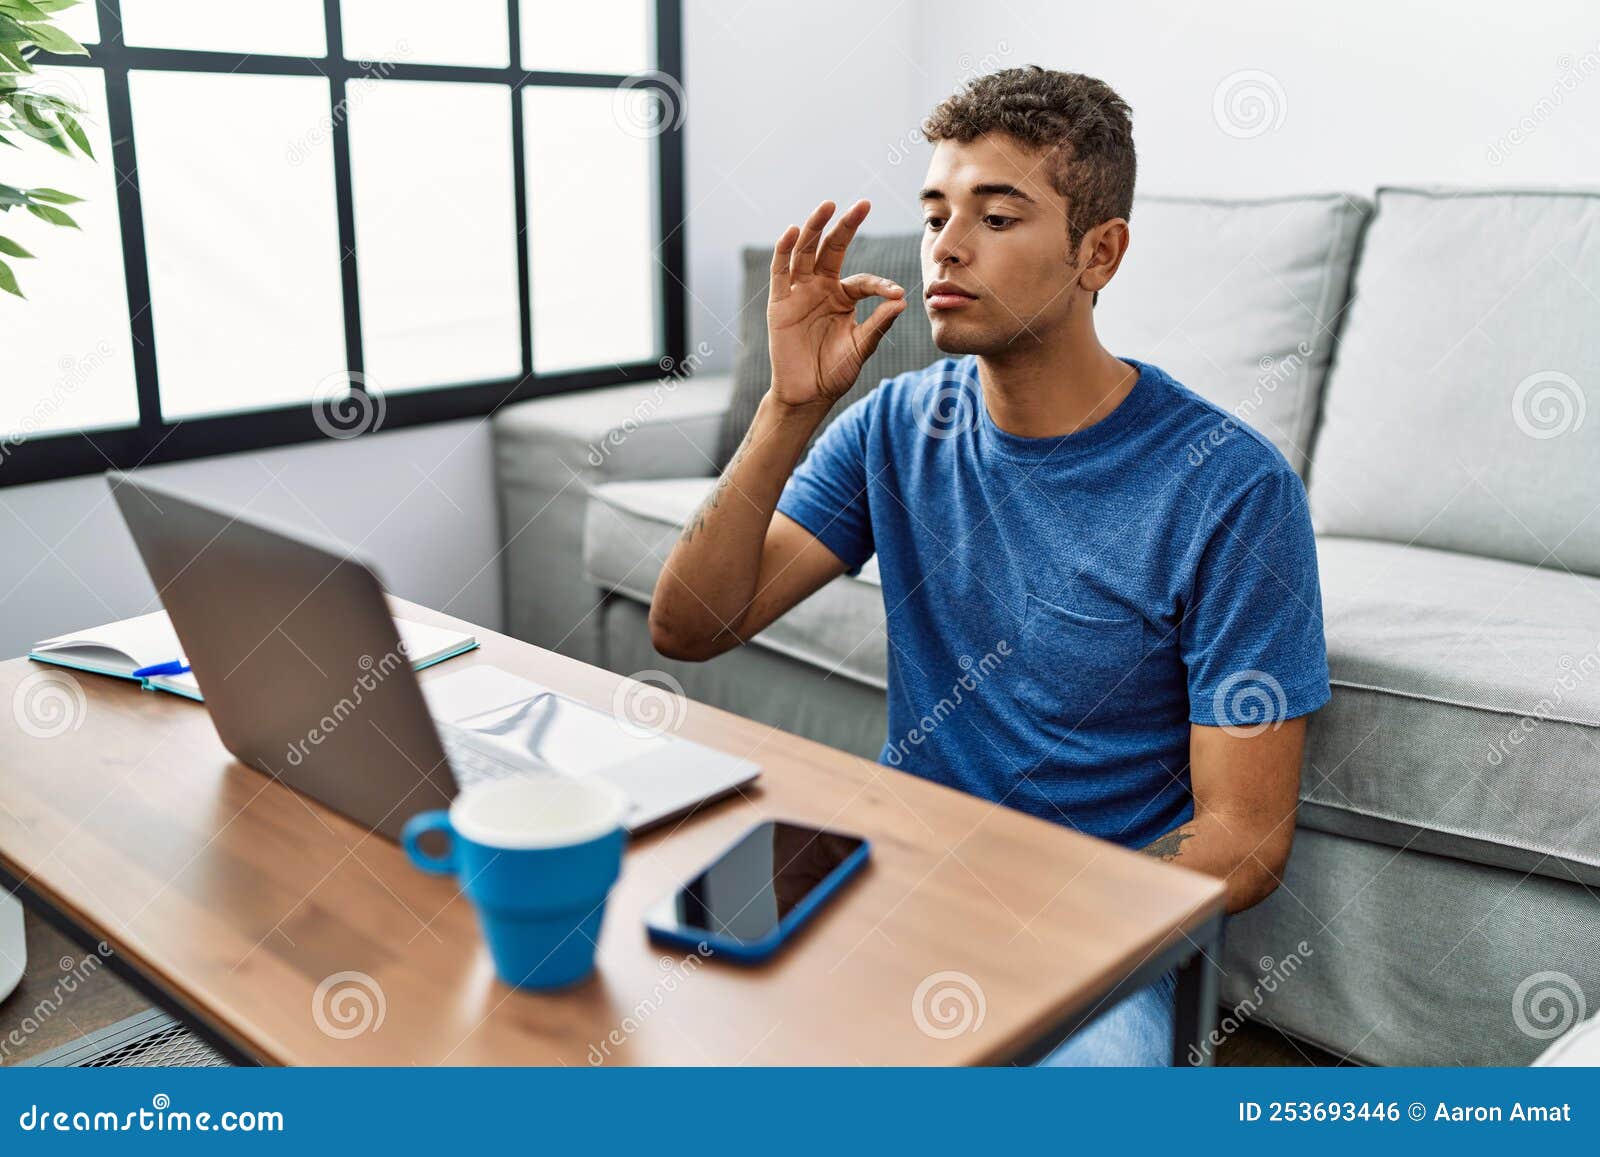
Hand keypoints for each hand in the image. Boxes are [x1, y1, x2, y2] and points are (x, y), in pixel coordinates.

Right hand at [766, 199, 906, 408]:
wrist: (807, 394)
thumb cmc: (835, 371)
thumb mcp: (861, 346)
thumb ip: (879, 323)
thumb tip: (902, 300)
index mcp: (843, 297)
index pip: (863, 280)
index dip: (880, 286)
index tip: (896, 294)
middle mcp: (820, 288)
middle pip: (832, 249)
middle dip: (846, 226)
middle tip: (863, 204)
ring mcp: (799, 292)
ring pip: (805, 252)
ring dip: (815, 228)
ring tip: (827, 206)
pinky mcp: (779, 302)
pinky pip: (780, 271)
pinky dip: (784, 250)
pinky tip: (794, 231)